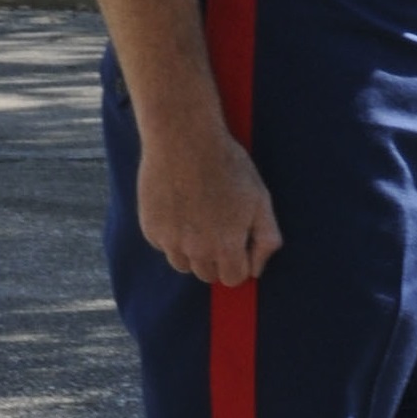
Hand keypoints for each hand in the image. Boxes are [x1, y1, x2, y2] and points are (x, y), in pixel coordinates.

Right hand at [136, 119, 282, 286]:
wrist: (183, 139)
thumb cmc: (228, 167)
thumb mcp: (260, 200)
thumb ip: (266, 239)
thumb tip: (256, 270)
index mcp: (226, 247)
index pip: (233, 278)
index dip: (240, 261)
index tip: (240, 239)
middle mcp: (195, 251)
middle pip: (208, 274)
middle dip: (218, 257)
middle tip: (220, 224)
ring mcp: (169, 241)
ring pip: (183, 264)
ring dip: (193, 250)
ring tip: (200, 216)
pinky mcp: (150, 229)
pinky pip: (164, 245)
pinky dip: (173, 234)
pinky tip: (181, 206)